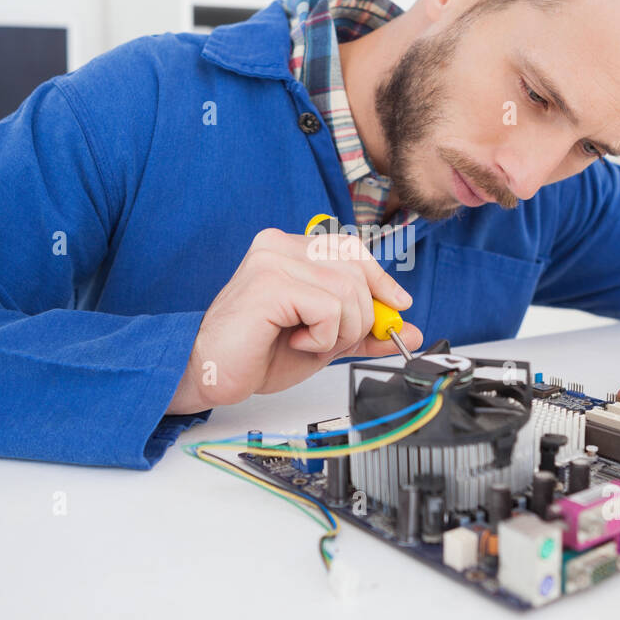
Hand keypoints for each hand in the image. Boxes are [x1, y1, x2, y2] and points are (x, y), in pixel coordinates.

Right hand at [166, 228, 422, 413]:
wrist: (210, 374)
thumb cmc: (257, 354)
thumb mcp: (325, 340)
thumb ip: (364, 331)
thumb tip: (408, 330)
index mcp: (290, 249)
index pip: (352, 250)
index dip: (380, 279)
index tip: (398, 306)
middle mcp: (280, 245)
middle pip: (356, 272)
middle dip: (358, 318)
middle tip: (329, 340)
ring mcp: (273, 260)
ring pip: (347, 292)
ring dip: (338, 331)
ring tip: (306, 342)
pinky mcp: (270, 283)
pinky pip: (328, 309)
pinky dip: (322, 337)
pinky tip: (294, 341)